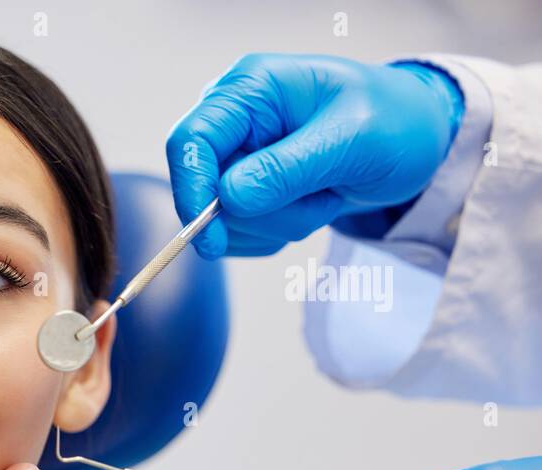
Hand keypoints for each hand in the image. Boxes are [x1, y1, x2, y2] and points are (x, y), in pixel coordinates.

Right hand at [167, 54, 463, 257]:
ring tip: (325, 195)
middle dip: (257, 212)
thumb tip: (229, 199)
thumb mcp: (352, 141)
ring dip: (276, 224)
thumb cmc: (395, 121)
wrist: (420, 139)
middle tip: (317, 202)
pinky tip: (313, 205)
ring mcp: (240, 156)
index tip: (210, 237)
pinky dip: (275, 233)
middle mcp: (236, 120)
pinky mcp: (248, 188)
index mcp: (252, 89)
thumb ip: (287, 169)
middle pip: (205, 188)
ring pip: (224, 218)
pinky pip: (239, 232)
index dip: (192, 190)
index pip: (191, 141)